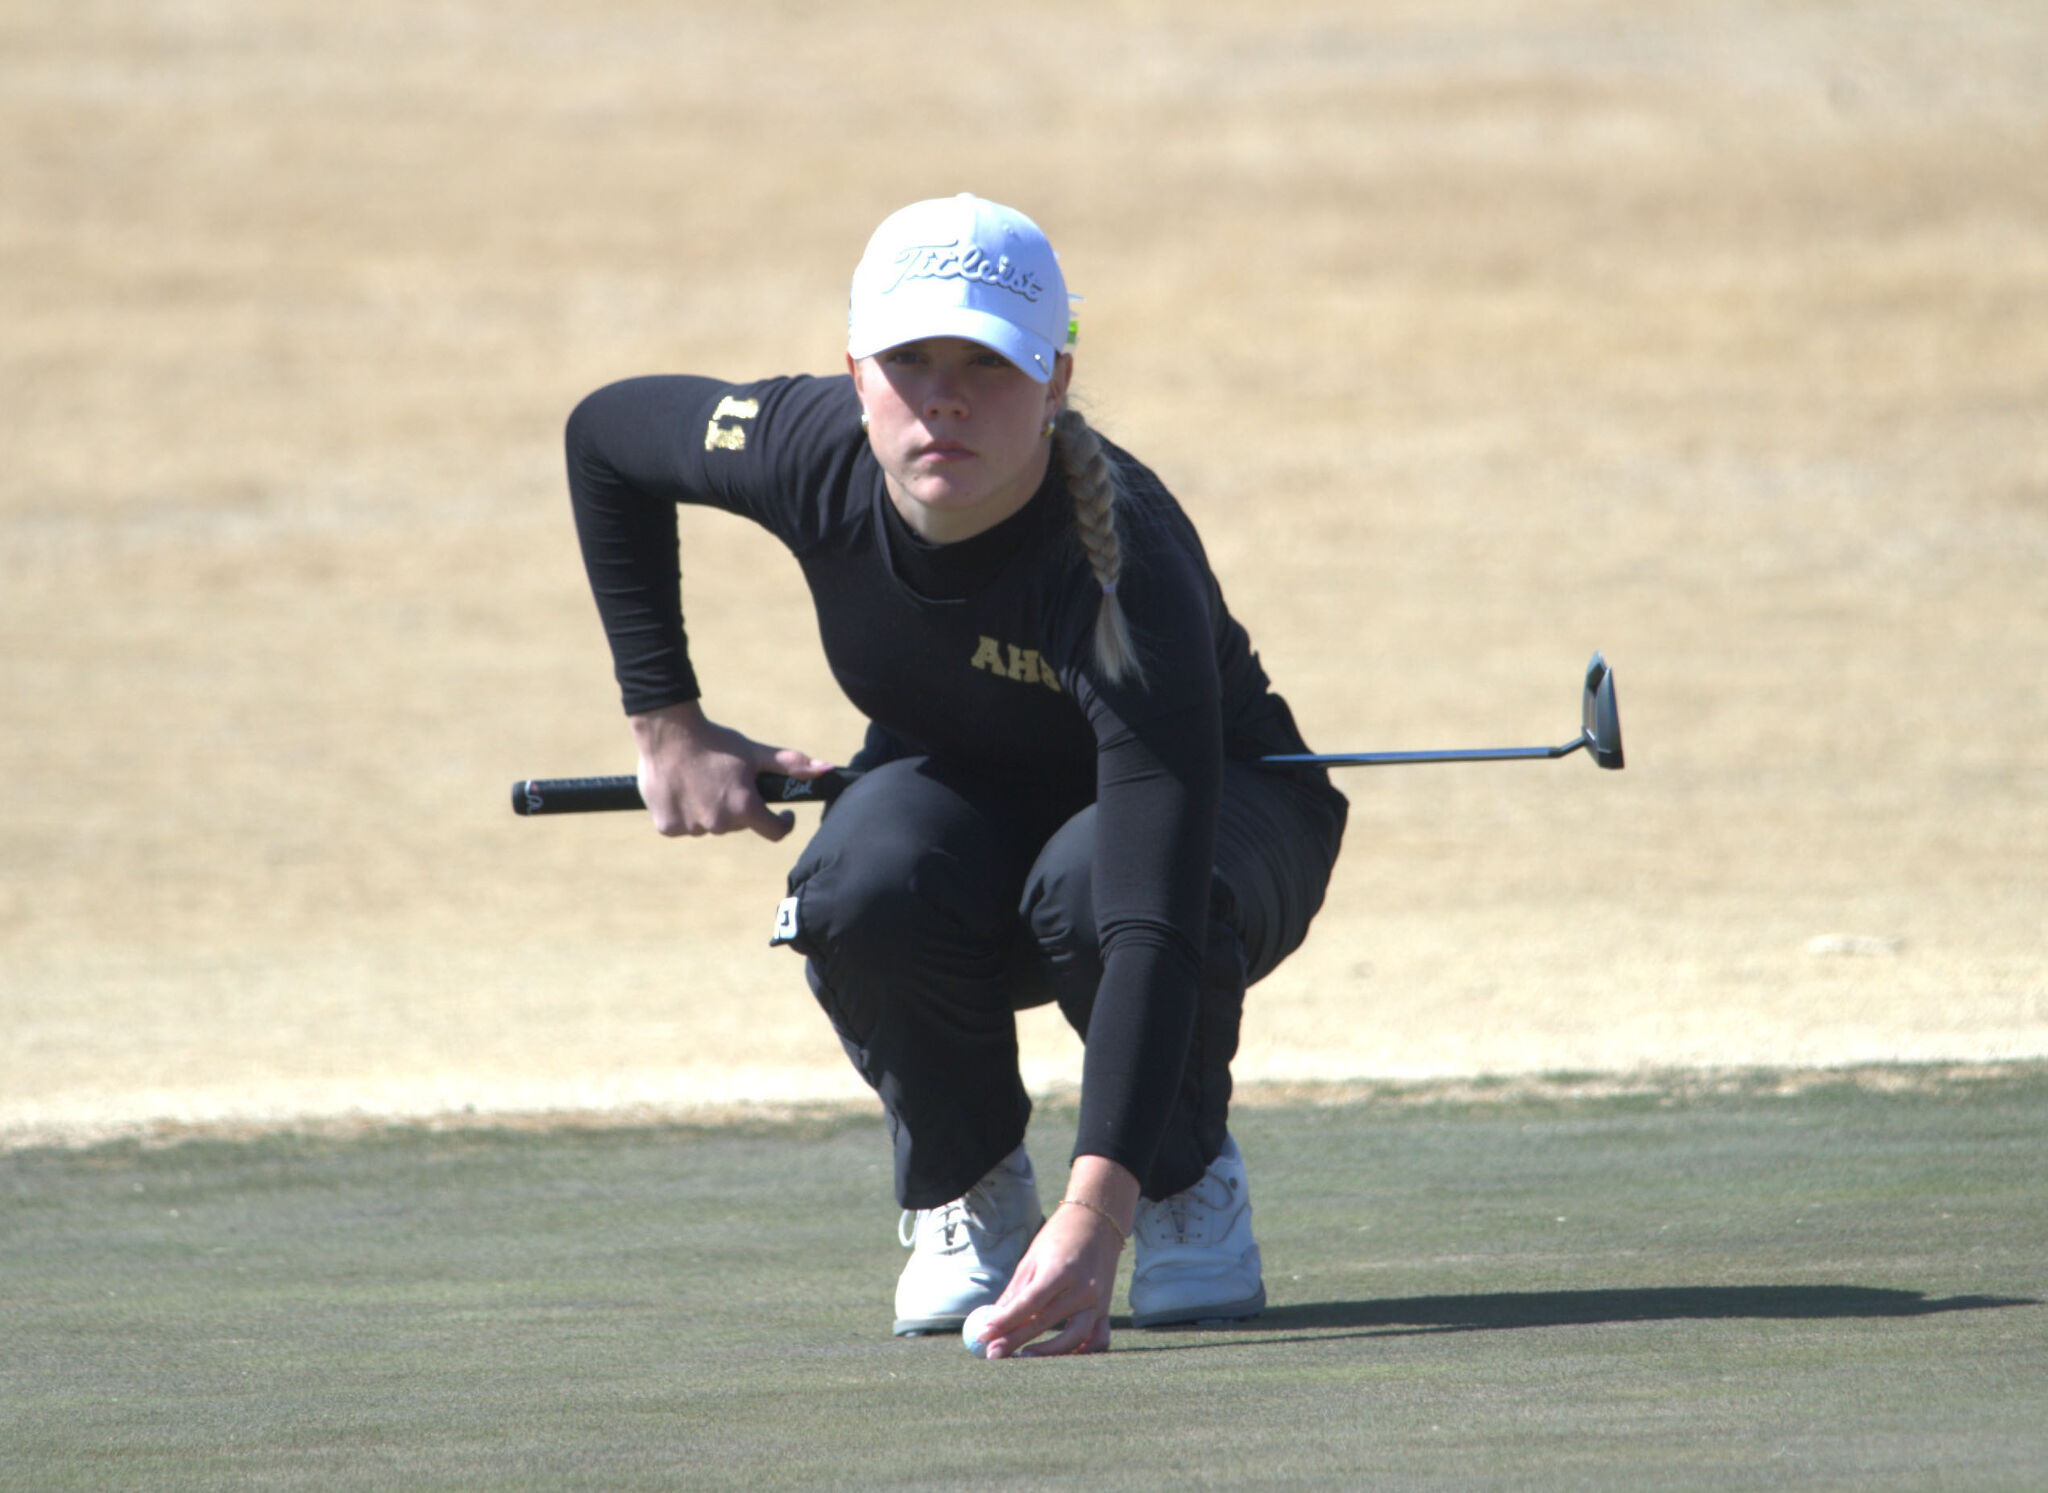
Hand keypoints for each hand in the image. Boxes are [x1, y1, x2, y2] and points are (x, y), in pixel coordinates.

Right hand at [629, 701, 833, 841]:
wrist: (668, 732)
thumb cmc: (715, 741)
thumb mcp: (755, 752)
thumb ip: (792, 765)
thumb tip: (827, 769)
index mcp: (744, 807)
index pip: (775, 832)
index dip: (783, 823)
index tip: (782, 814)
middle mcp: (719, 823)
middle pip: (739, 825)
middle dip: (740, 808)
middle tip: (729, 782)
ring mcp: (691, 827)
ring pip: (709, 825)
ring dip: (710, 811)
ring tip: (702, 784)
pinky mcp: (668, 827)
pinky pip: (683, 826)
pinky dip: (685, 813)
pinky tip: (682, 790)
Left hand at [975, 1156, 1137, 1358]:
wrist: (1098, 1222)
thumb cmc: (1059, 1238)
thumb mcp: (1032, 1259)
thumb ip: (1016, 1293)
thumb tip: (992, 1320)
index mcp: (1061, 1270)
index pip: (1029, 1303)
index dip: (1004, 1321)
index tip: (983, 1335)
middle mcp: (1083, 1288)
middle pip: (1045, 1321)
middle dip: (1016, 1340)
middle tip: (992, 1354)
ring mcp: (1098, 1301)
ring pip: (1074, 1336)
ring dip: (1049, 1351)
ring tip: (1024, 1357)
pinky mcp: (1105, 1310)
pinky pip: (1098, 1338)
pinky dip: (1083, 1351)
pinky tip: (1063, 1357)